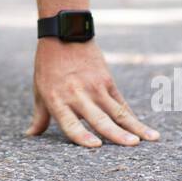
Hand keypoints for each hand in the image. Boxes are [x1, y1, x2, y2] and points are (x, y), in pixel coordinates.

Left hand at [28, 39, 158, 147]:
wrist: (64, 34)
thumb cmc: (48, 66)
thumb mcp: (40, 90)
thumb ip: (40, 116)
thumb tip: (30, 135)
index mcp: (57, 100)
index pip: (71, 124)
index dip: (82, 136)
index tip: (96, 146)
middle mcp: (77, 95)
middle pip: (99, 119)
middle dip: (116, 134)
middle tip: (132, 145)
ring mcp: (95, 87)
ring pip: (117, 111)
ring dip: (134, 126)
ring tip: (150, 138)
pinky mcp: (106, 80)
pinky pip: (120, 103)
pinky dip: (132, 116)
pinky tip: (144, 129)